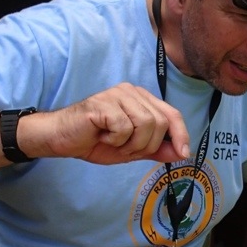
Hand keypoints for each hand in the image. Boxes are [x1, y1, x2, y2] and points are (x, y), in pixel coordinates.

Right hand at [24, 83, 189, 163]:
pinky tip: (101, 135)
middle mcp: (132, 92)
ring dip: (131, 144)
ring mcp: (118, 95)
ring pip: (146, 125)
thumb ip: (156, 149)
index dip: (181, 135)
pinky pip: (124, 128)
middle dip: (146, 145)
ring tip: (112, 141)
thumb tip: (182, 153)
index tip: (184, 154)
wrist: (62, 139)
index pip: (172, 114)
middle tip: (125, 148)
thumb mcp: (132, 149)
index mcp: (142, 100)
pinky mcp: (104, 103)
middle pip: (161, 123)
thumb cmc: (96, 141)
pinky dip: (115, 140)